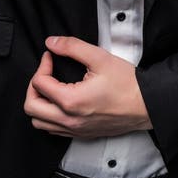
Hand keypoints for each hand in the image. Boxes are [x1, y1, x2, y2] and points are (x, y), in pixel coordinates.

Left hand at [23, 36, 152, 137]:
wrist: (146, 105)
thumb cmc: (127, 84)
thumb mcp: (99, 57)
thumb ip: (72, 47)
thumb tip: (51, 43)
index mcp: (72, 101)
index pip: (39, 83)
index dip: (42, 65)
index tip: (51, 56)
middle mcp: (70, 120)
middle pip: (31, 107)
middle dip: (34, 85)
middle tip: (45, 72)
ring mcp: (75, 130)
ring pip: (39, 123)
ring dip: (39, 103)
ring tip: (50, 87)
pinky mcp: (81, 135)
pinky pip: (53, 130)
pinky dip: (48, 116)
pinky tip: (59, 101)